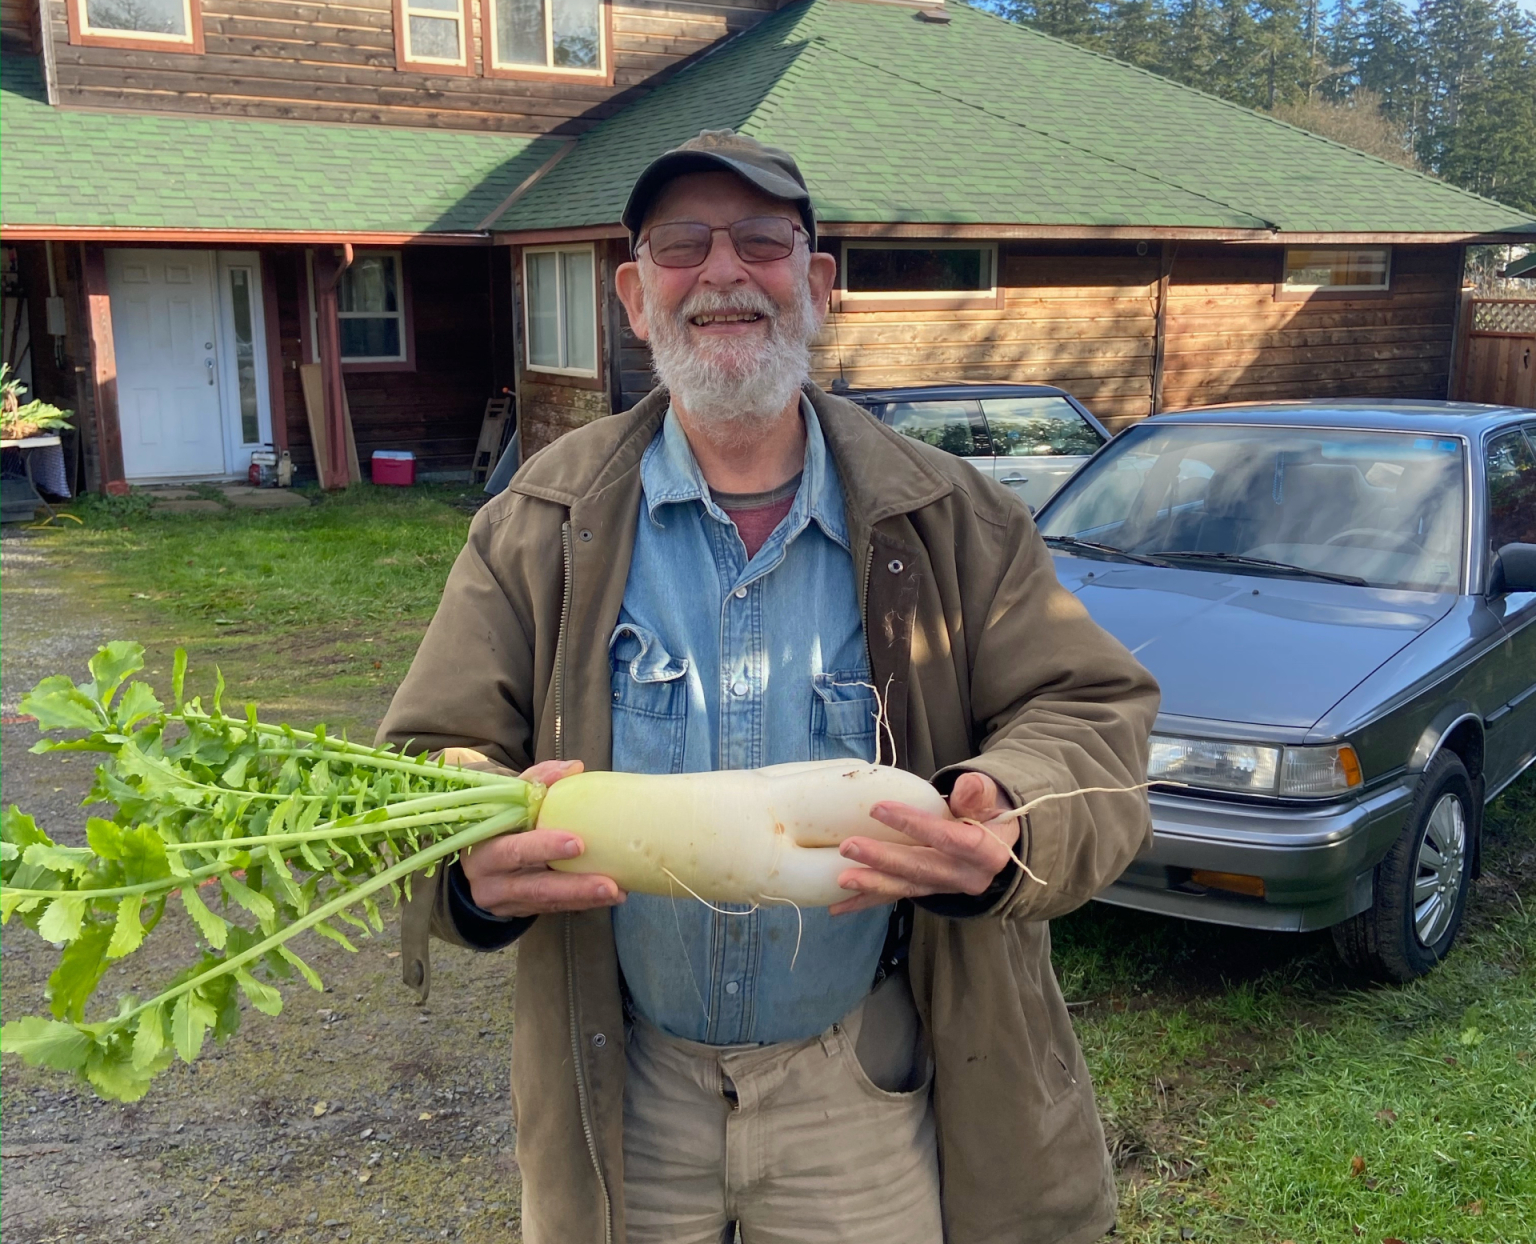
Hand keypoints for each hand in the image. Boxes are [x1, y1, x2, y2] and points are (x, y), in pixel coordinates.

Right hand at [458, 760, 625, 917]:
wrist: (477, 857)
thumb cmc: (501, 821)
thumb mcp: (509, 800)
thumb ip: (537, 781)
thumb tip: (575, 768)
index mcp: (481, 844)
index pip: (512, 847)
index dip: (542, 847)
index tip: (578, 843)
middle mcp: (487, 877)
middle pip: (531, 885)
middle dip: (571, 885)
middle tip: (607, 883)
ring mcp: (502, 899)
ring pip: (545, 902)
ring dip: (583, 897)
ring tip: (616, 892)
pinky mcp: (518, 910)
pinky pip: (552, 909)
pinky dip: (582, 903)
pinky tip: (612, 896)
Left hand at [829, 771, 1017, 915]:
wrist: (998, 843)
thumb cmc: (989, 814)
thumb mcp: (993, 799)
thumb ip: (979, 793)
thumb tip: (967, 785)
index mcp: (987, 853)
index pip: (949, 839)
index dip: (915, 825)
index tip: (879, 809)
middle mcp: (966, 877)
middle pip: (922, 868)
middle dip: (883, 859)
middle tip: (849, 846)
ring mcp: (944, 888)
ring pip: (906, 887)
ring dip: (872, 884)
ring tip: (842, 879)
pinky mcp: (926, 890)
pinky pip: (895, 896)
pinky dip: (866, 902)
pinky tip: (838, 907)